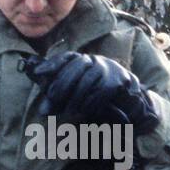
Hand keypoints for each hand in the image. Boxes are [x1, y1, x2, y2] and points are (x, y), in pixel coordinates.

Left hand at [25, 51, 159, 134]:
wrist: (131, 103)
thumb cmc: (99, 100)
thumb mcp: (80, 96)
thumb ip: (63, 98)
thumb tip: (43, 109)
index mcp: (85, 61)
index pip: (67, 57)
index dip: (52, 64)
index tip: (38, 73)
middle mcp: (97, 60)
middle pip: (76, 66)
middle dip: (62, 85)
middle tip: (51, 102)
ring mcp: (109, 68)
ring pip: (88, 79)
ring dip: (76, 98)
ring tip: (68, 112)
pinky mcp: (119, 80)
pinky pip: (102, 90)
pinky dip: (91, 102)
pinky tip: (85, 111)